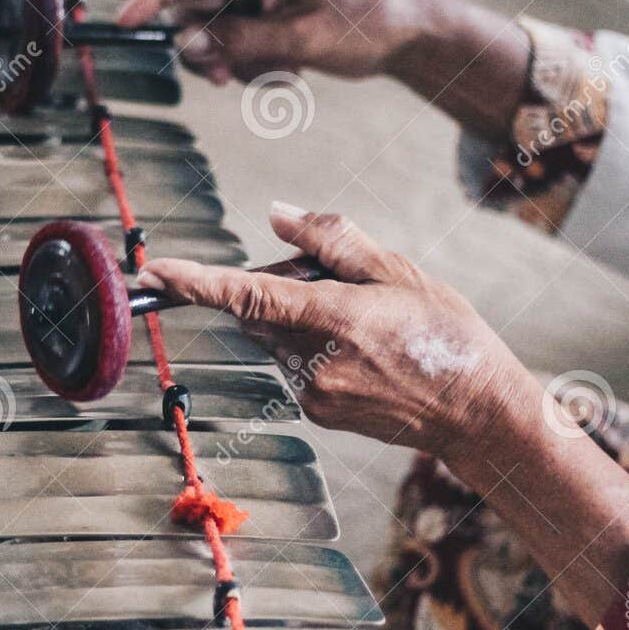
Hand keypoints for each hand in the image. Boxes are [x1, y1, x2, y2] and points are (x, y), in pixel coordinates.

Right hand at [116, 0, 424, 84]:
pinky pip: (241, 48)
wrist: (407, 34)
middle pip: (197, 12)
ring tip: (283, 74)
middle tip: (232, 79)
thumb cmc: (364, 24)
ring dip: (239, 65)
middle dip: (209, 51)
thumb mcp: (301, 39)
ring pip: (218, 37)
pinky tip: (291, 74)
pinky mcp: (271, 21)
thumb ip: (241, 41)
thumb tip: (187, 43)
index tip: (124, 24)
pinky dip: (257, 68)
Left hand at [137, 203, 536, 461]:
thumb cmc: (447, 335)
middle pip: (257, 310)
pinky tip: (362, 353)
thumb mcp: (398, 270)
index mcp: (335, 319)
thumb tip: (276, 216)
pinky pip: (291, 365)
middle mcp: (314, 362)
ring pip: (273, 338)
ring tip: (363, 324)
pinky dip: (310, 348)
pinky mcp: (316, 413)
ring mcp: (313, 394)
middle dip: (278, 287)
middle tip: (336, 282)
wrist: (477, 412)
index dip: (194, 282)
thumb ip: (331, 240)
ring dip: (295, 319)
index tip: (151, 272)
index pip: (247, 294)